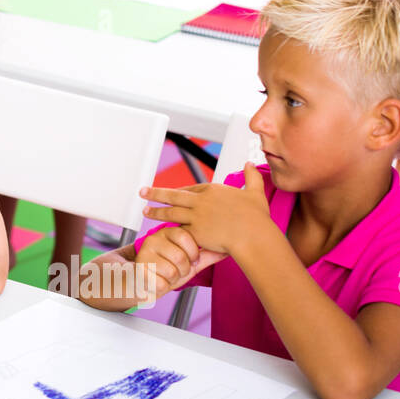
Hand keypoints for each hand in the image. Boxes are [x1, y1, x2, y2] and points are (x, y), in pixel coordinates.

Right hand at [136, 225, 224, 301]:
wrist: (144, 282)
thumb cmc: (168, 269)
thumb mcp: (190, 261)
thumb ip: (206, 255)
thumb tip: (227, 249)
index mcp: (166, 233)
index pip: (186, 237)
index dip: (192, 253)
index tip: (189, 258)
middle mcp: (153, 240)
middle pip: (180, 257)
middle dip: (183, 269)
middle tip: (176, 269)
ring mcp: (144, 254)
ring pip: (171, 271)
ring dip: (173, 279)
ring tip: (167, 275)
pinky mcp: (139, 270)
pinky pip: (161, 283)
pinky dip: (163, 287)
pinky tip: (158, 281)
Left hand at [140, 163, 274, 255]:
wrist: (254, 235)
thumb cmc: (257, 218)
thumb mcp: (255, 192)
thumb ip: (251, 177)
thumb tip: (249, 164)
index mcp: (213, 190)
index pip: (191, 188)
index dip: (180, 191)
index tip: (170, 192)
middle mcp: (201, 201)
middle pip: (173, 196)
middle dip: (156, 193)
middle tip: (142, 192)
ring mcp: (196, 216)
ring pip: (171, 212)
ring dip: (156, 211)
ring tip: (145, 211)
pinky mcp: (195, 232)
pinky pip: (178, 230)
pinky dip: (168, 231)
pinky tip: (159, 231)